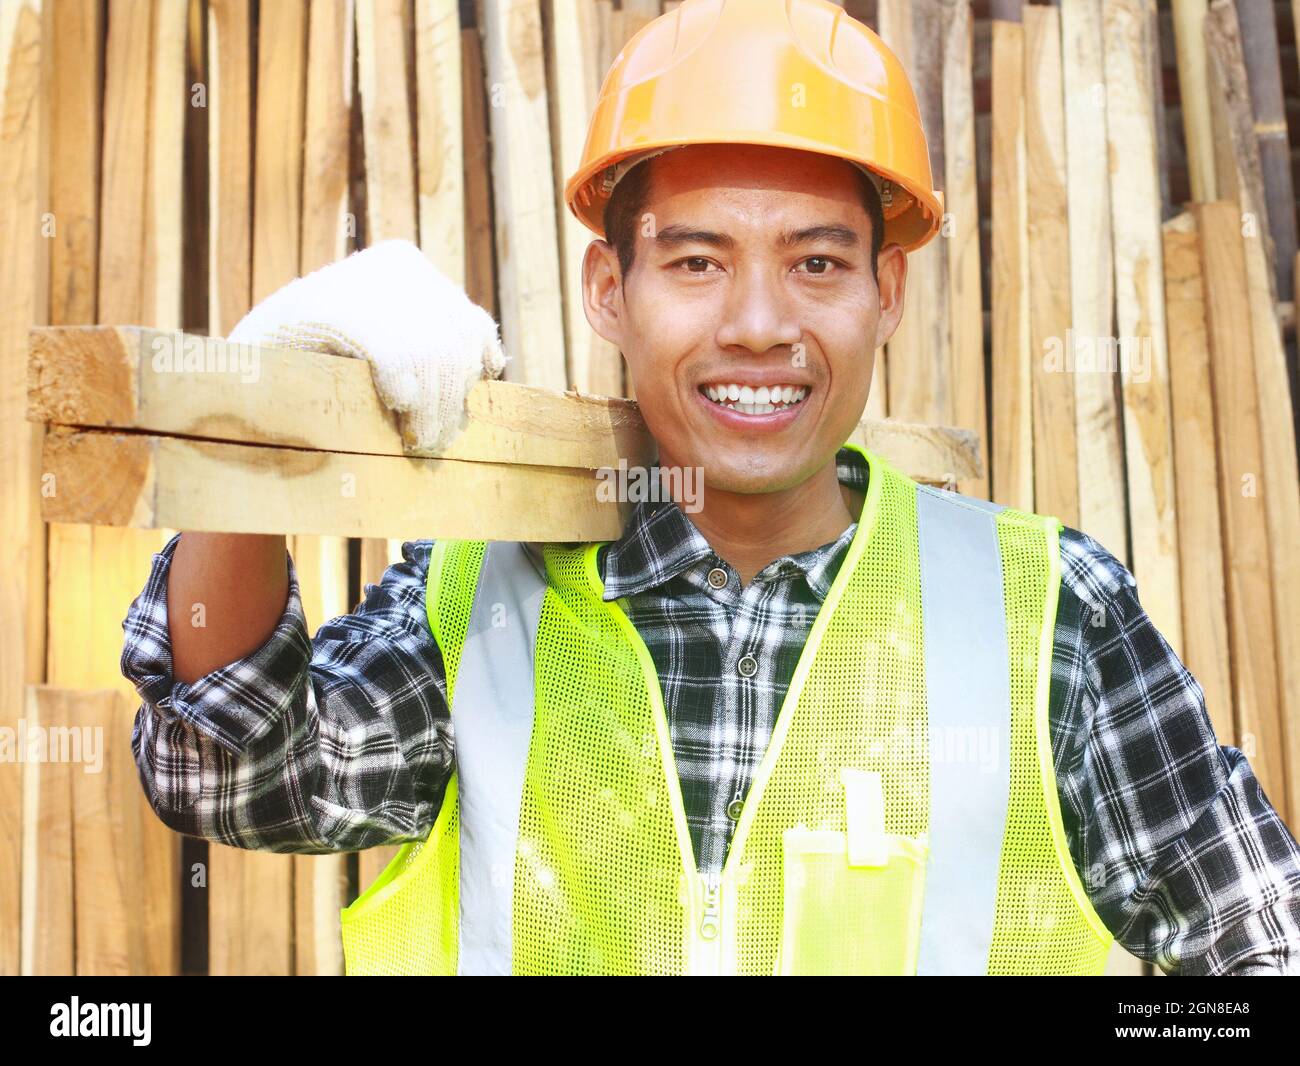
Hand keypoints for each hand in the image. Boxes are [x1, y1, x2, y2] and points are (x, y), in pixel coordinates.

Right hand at [227, 240, 507, 453]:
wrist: (239, 377)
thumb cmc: (320, 373)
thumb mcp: (388, 348)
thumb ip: (433, 346)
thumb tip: (493, 362)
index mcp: (405, 265)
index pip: (466, 324)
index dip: (470, 375)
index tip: (459, 414)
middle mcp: (389, 264)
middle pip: (449, 341)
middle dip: (449, 398)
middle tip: (436, 440)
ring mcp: (356, 279)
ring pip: (427, 352)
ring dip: (429, 405)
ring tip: (419, 439)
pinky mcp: (327, 307)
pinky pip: (390, 352)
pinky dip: (402, 385)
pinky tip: (399, 407)